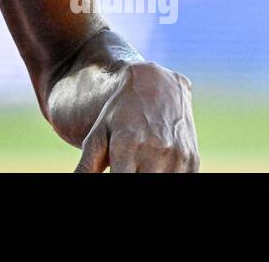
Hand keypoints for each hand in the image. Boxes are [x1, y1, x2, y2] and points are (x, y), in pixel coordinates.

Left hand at [75, 61, 199, 171]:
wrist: (156, 84)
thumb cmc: (119, 113)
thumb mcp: (98, 134)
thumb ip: (87, 165)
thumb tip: (75, 181)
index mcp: (128, 145)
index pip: (121, 182)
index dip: (116, 181)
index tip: (113, 173)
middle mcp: (155, 150)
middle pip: (143, 183)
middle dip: (132, 177)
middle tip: (126, 168)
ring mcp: (177, 156)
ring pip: (164, 183)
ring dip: (149, 176)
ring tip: (137, 165)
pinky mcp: (193, 160)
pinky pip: (182, 181)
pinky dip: (167, 177)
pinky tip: (153, 167)